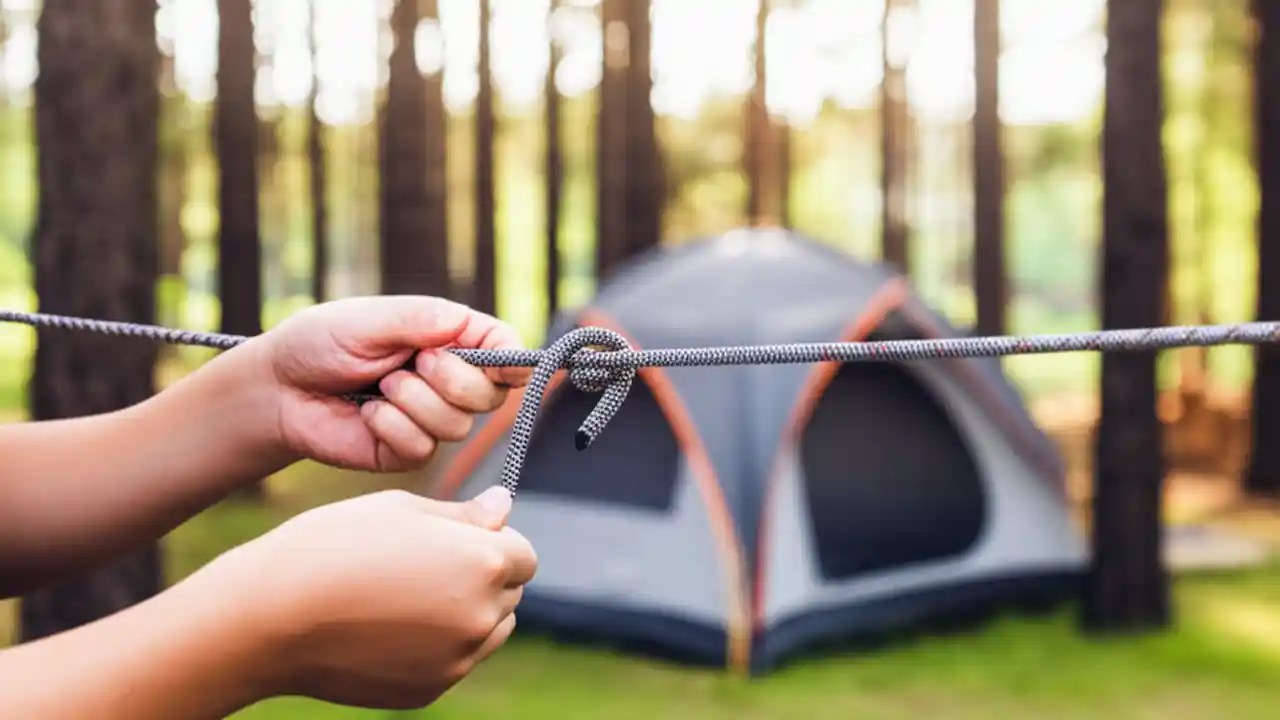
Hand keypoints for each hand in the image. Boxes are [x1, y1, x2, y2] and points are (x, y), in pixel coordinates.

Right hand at [187, 487, 534, 709]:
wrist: (272, 617)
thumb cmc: (334, 547)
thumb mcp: (401, 509)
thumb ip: (464, 514)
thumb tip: (504, 506)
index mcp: (483, 563)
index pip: (524, 553)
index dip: (493, 541)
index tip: (456, 538)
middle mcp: (481, 616)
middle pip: (509, 592)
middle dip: (482, 576)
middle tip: (421, 564)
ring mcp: (458, 660)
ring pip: (488, 630)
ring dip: (466, 612)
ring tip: (404, 595)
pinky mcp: (431, 689)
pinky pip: (454, 660)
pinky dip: (436, 644)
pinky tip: (386, 626)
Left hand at [238, 296, 530, 471]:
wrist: (278, 389)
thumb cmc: (320, 343)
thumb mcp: (368, 320)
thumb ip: (418, 320)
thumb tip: (463, 322)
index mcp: (450, 339)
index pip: (506, 351)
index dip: (514, 360)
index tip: (501, 364)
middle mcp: (449, 381)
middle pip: (492, 396)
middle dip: (452, 380)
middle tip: (412, 363)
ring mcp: (432, 419)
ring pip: (458, 425)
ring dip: (413, 402)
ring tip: (378, 386)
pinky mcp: (409, 451)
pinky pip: (423, 448)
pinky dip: (391, 427)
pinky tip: (366, 414)